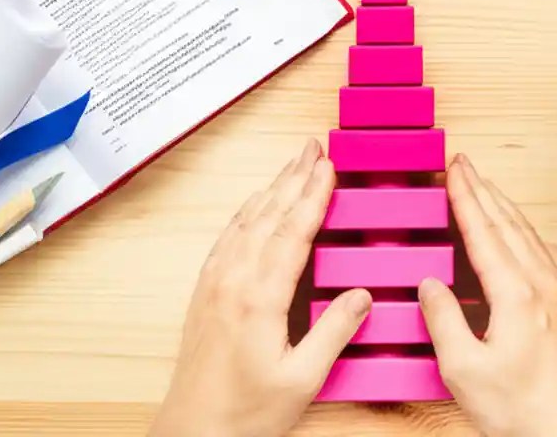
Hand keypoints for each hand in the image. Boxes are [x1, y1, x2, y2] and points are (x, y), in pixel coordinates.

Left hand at [150, 139, 370, 436]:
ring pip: (246, 222)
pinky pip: (226, 240)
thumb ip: (334, 333)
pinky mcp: (204, 295)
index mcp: (260, 298)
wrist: (194, 431)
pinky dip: (245, 214)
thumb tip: (362, 297)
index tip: (328, 167)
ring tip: (292, 166)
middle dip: (294, 178)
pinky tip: (254, 207)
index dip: (313, 195)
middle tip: (314, 148)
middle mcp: (233, 282)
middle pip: (269, 215)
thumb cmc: (245, 413)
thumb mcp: (302, 380)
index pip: (293, 232)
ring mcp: (214, 285)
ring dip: (271, 189)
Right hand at [419, 154, 556, 436]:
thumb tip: (431, 285)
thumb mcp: (463, 370)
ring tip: (486, 189)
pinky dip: (530, 234)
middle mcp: (545, 286)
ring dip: (506, 207)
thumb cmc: (522, 413)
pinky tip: (526, 237)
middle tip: (464, 163)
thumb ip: (444, 320)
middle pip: (509, 223)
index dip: (465, 196)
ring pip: (531, 235)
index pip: (483, 231)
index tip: (453, 168)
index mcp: (517, 295)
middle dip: (483, 189)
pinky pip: (550, 255)